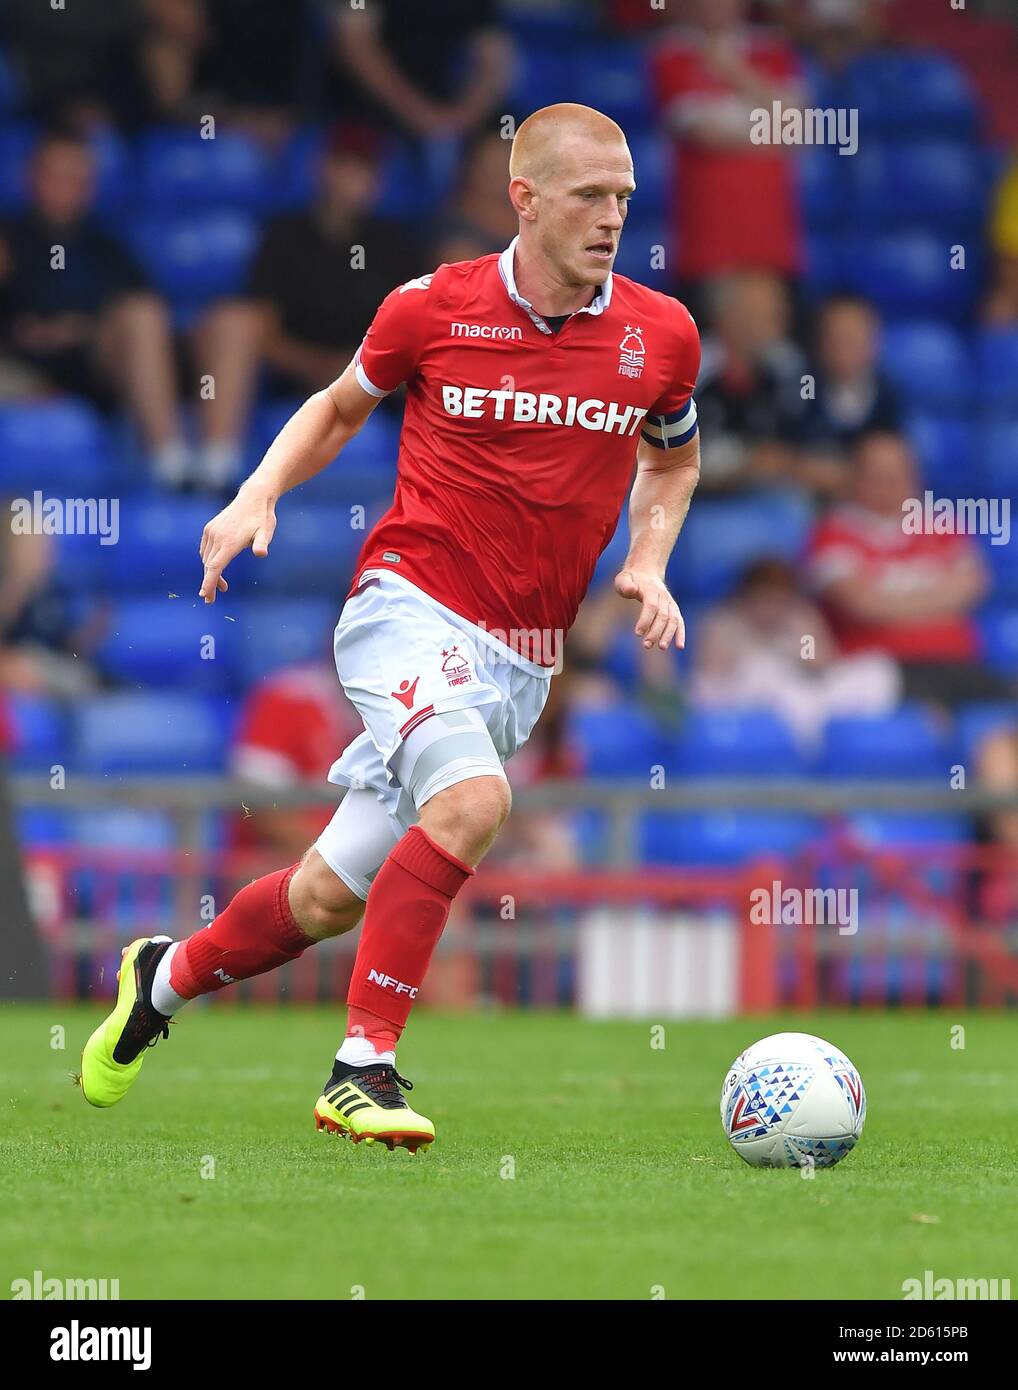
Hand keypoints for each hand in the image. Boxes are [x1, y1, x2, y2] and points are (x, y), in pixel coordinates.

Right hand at [199, 486, 276, 603]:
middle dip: (209, 583)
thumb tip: (261, 554)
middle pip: (209, 566)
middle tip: (212, 599)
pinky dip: (208, 561)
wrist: (253, 498)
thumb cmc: (262, 518)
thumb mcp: (266, 532)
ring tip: (222, 586)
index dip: (209, 582)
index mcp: (229, 541)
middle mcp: (217, 536)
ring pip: (206, 559)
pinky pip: (205, 550)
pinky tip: (216, 567)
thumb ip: (261, 544)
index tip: (204, 595)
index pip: (215, 567)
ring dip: (211, 573)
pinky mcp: (209, 528)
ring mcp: (211, 531)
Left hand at [614, 568, 684, 649]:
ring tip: (661, 647)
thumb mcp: (623, 578)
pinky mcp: (674, 610)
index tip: (637, 633)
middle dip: (655, 631)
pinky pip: (679, 622)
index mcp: (651, 590)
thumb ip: (625, 585)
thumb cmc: (631, 580)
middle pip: (663, 615)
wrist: (646, 573)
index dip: (646, 620)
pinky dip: (680, 633)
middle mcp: (664, 597)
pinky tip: (679, 646)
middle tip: (646, 645)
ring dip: (668, 634)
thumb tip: (631, 590)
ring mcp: (670, 603)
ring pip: (673, 619)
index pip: (651, 606)